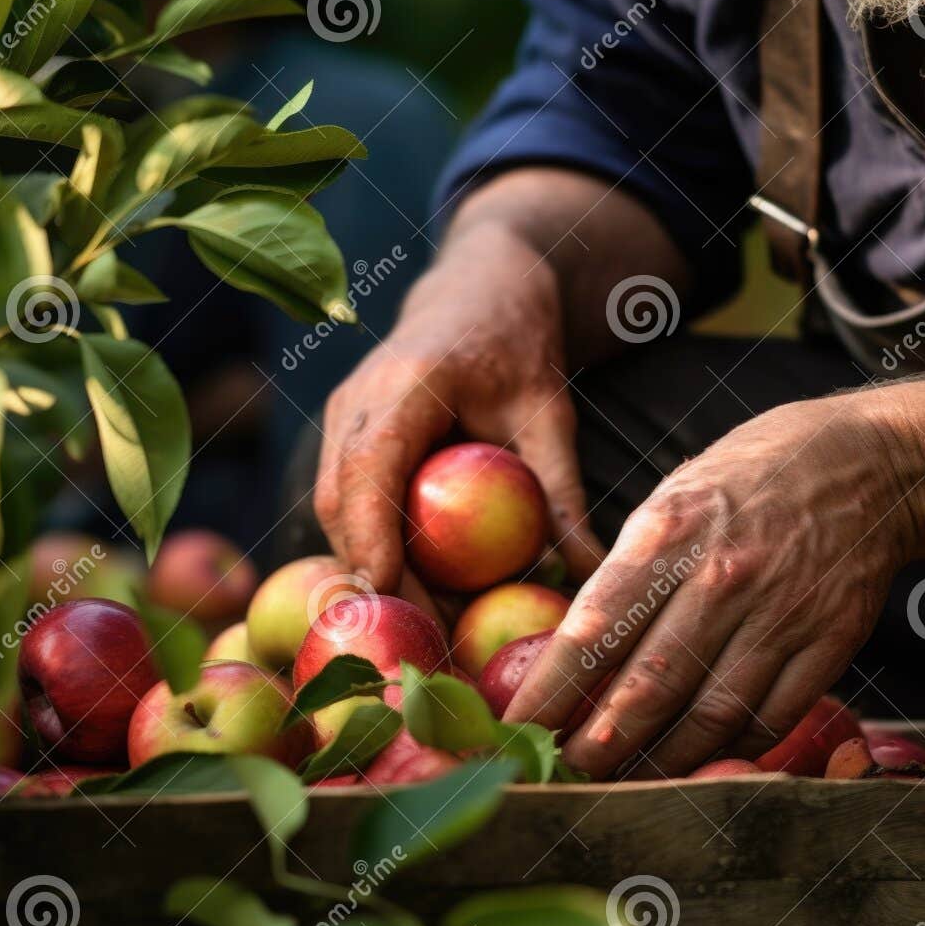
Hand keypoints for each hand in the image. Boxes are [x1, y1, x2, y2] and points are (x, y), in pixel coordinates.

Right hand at [313, 222, 605, 592]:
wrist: (479, 287)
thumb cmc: (519, 342)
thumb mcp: (550, 413)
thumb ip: (562, 491)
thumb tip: (592, 573)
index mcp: (407, 381)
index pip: (370, 462)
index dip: (371, 531)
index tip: (388, 593)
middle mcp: (356, 398)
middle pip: (338, 498)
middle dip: (370, 573)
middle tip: (422, 638)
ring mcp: (340, 417)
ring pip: (331, 508)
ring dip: (368, 566)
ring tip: (423, 624)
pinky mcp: (342, 436)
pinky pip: (342, 503)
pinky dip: (370, 546)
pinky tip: (413, 588)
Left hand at [504, 395, 918, 777]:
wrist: (867, 462)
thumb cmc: (750, 478)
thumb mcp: (672, 498)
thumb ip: (628, 572)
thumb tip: (573, 652)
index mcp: (668, 533)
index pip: (593, 629)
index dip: (551, 690)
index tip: (519, 729)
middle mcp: (722, 576)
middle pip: (649, 687)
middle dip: (598, 744)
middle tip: (567, 774)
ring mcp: (781, 613)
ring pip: (710, 716)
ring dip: (661, 762)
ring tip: (624, 782)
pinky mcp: (830, 642)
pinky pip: (772, 718)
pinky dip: (731, 749)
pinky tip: (701, 759)